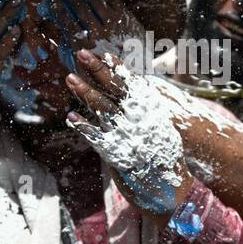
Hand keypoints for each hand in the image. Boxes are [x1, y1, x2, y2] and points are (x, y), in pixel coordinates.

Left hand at [66, 49, 192, 216]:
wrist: (172, 190)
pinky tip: (70, 117)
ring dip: (85, 92)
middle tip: (83, 53)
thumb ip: (148, 113)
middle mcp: (140, 120)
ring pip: (103, 109)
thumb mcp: (162, 130)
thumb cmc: (167, 160)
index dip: (118, 69)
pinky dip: (83, 126)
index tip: (106, 54)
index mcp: (152, 112)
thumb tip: (137, 98)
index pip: (132, 85)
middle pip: (115, 89)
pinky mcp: (117, 153)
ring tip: (70, 78)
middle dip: (98, 70)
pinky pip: (96, 137)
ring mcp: (128, 135)